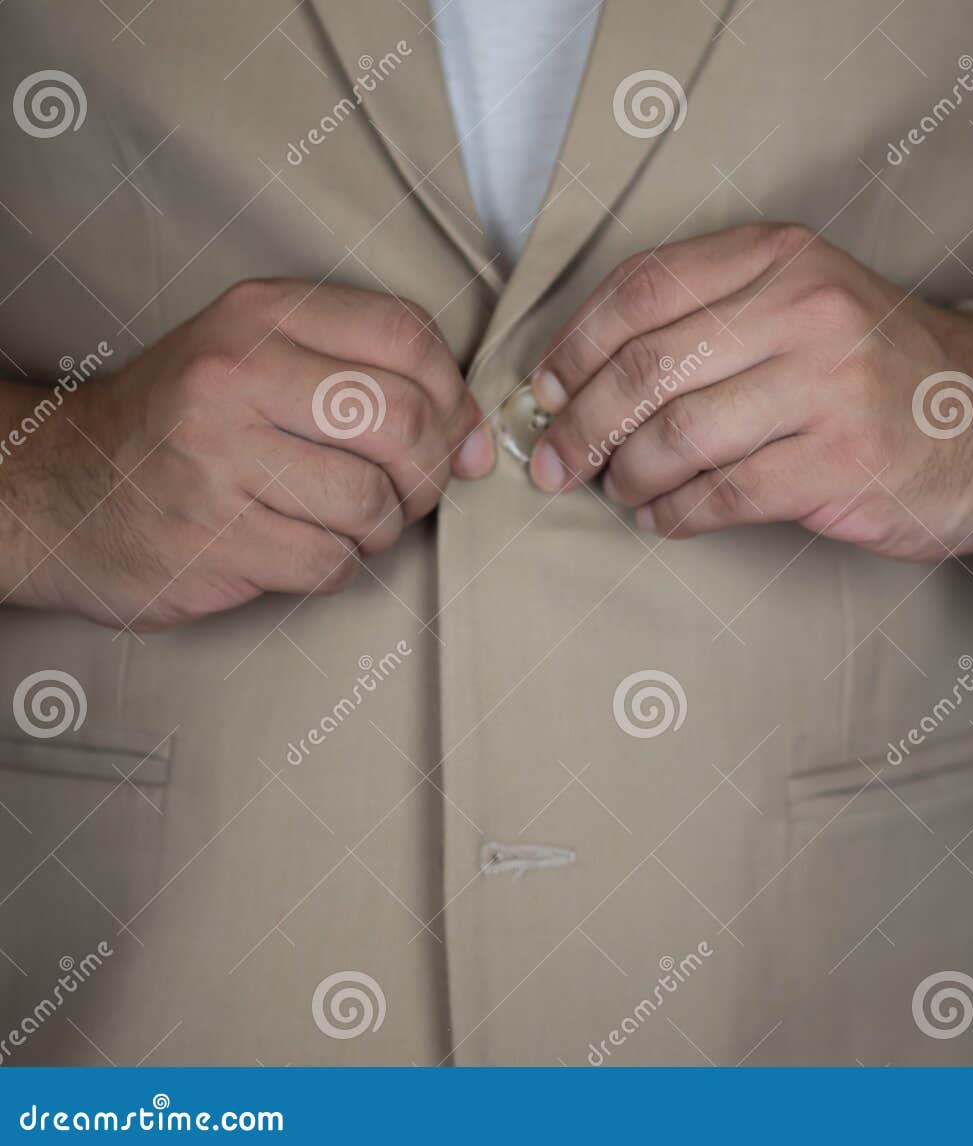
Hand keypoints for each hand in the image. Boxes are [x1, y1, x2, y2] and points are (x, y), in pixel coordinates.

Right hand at [3, 279, 493, 628]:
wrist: (58, 488)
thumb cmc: (186, 424)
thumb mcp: (263, 360)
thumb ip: (372, 377)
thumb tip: (478, 440)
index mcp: (260, 316)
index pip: (406, 336)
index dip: (452, 393)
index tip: (454, 432)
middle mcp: (236, 376)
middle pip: (403, 422)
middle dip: (428, 472)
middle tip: (409, 491)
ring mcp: (218, 459)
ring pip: (372, 503)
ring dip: (383, 529)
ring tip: (352, 523)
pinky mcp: (212, 538)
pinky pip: (331, 563)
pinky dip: (338, 567)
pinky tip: (306, 548)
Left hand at [526, 224, 972, 559]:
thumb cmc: (884, 368)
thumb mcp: (809, 302)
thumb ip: (714, 316)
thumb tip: (583, 374)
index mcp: (784, 258)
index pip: (643, 289)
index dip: (574, 345)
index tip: (542, 390)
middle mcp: (806, 310)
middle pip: (646, 367)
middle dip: (579, 423)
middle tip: (554, 461)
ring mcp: (828, 387)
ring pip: (677, 435)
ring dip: (627, 475)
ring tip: (619, 490)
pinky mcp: (843, 464)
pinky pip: (723, 494)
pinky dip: (675, 513)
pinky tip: (663, 516)